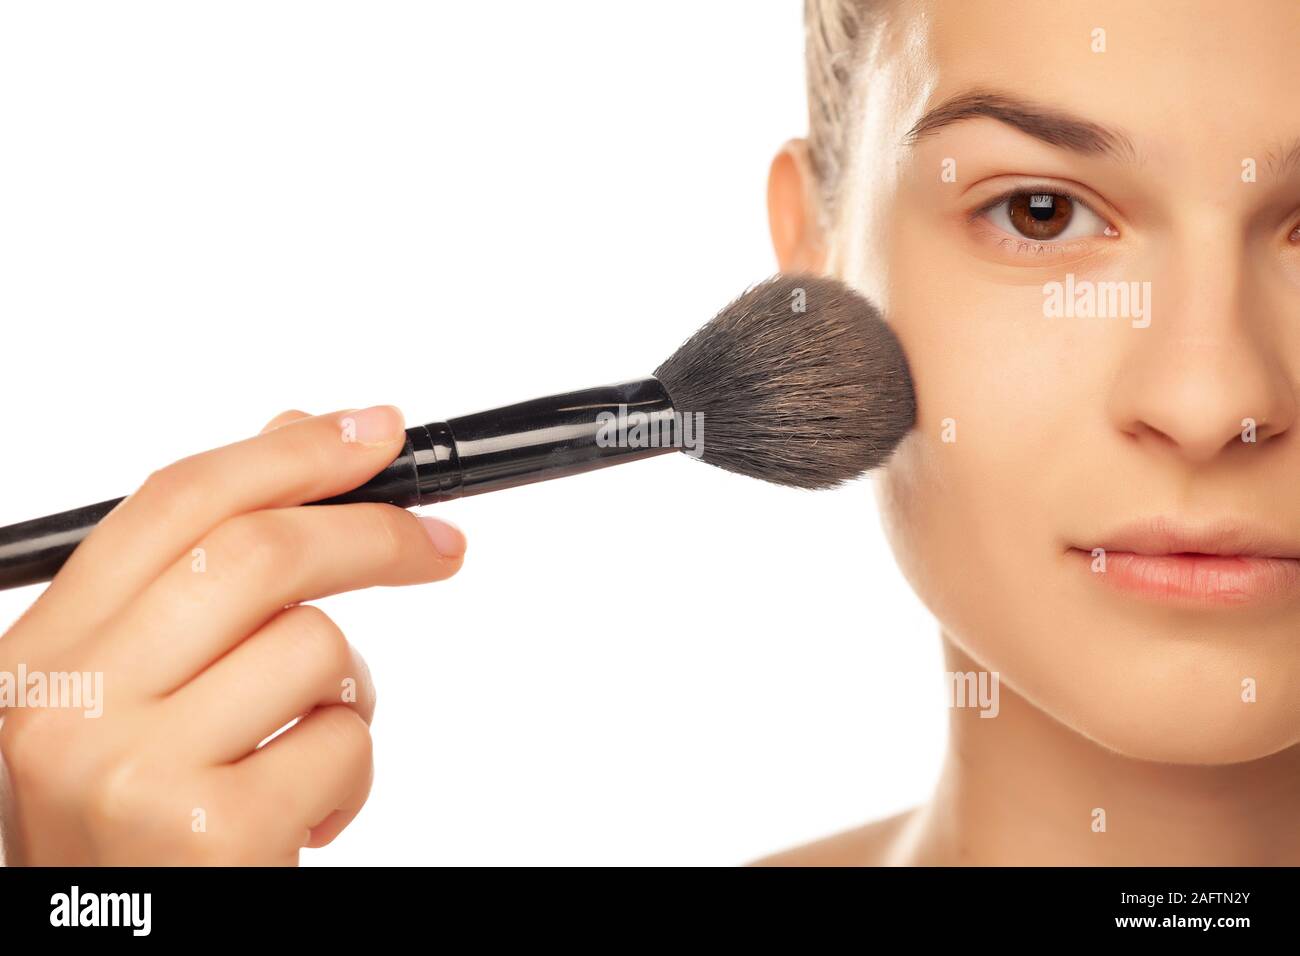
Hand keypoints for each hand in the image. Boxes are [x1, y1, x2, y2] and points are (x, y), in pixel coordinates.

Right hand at [0, 406, 464, 863]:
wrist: (120, 950)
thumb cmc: (137, 833)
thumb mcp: (138, 700)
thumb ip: (199, 577)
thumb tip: (292, 437)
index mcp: (42, 658)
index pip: (175, 504)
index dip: (290, 454)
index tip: (373, 432)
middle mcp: (69, 707)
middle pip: (256, 553)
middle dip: (371, 533)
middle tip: (436, 545)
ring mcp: (135, 770)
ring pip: (314, 645)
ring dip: (349, 689)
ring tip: (305, 746)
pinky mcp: (212, 832)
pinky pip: (344, 740)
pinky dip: (354, 770)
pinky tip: (304, 814)